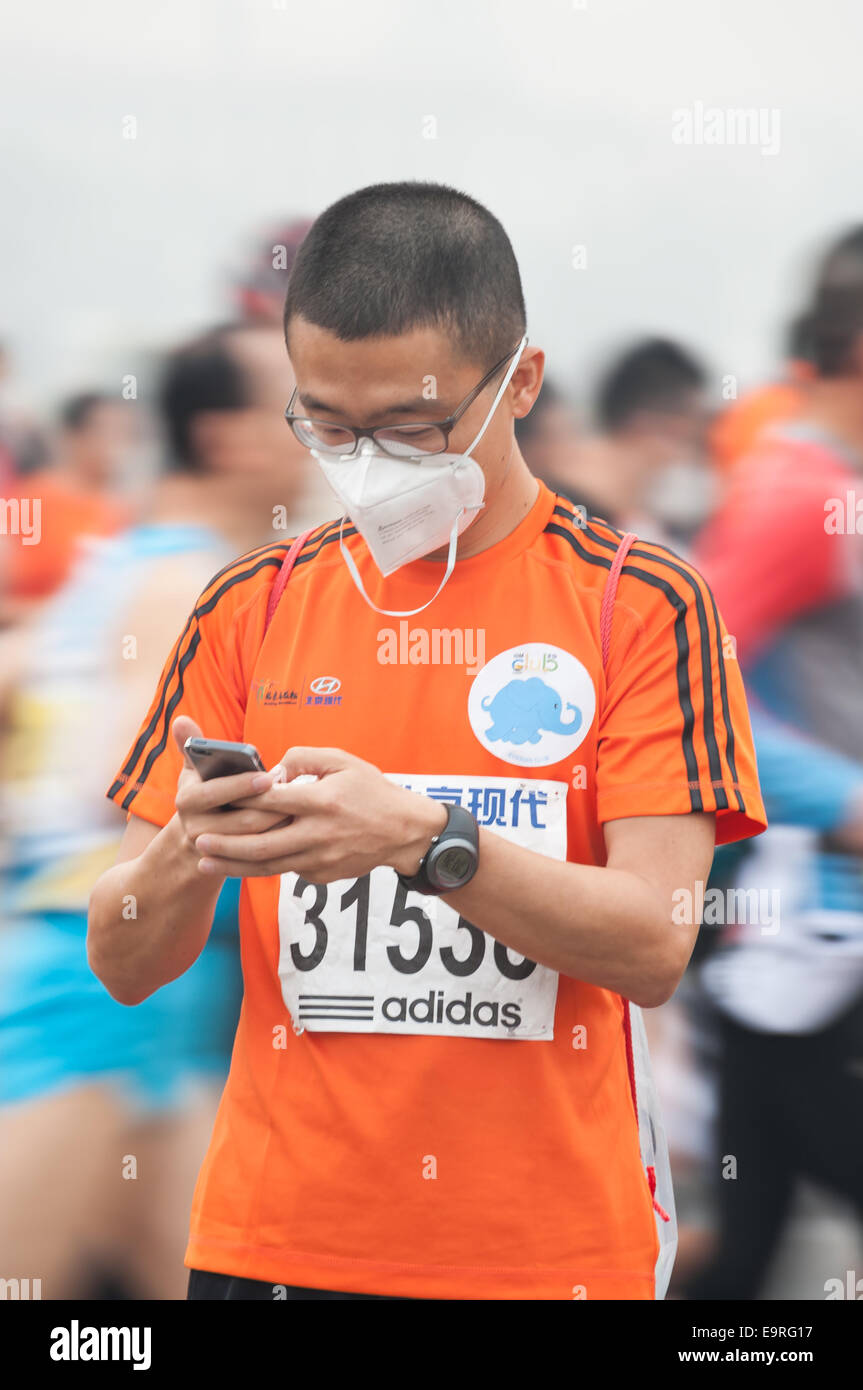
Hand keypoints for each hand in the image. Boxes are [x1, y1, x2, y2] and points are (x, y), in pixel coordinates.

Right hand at [171, 716, 293, 872]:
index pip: (215, 792)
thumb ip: (190, 744)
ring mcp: (216, 850)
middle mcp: (197, 828)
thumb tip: (182, 719)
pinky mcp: (233, 864)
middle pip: (242, 820)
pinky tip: (298, 826)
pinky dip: (280, 841)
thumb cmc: (202, 793)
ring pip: (256, 840)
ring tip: (304, 808)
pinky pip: (262, 856)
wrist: (192, 841)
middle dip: (271, 807)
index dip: (242, 785)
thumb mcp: (192, 770)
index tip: (267, 777)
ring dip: (280, 824)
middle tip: (299, 794)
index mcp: (188, 800)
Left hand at [191, 744, 448, 881]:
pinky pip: (287, 870)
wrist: (406, 832)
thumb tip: (270, 772)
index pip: (269, 801)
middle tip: (196, 840)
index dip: (237, 800)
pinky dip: (262, 868)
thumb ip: (304, 758)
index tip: (212, 799)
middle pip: (260, 844)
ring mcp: (320, 859)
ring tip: (205, 862)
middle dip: (224, 845)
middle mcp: (318, 833)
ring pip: (268, 866)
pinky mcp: (323, 875)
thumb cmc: (372, 790)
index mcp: (321, 800)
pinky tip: (239, 865)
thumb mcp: (343, 761)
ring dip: (233, 866)